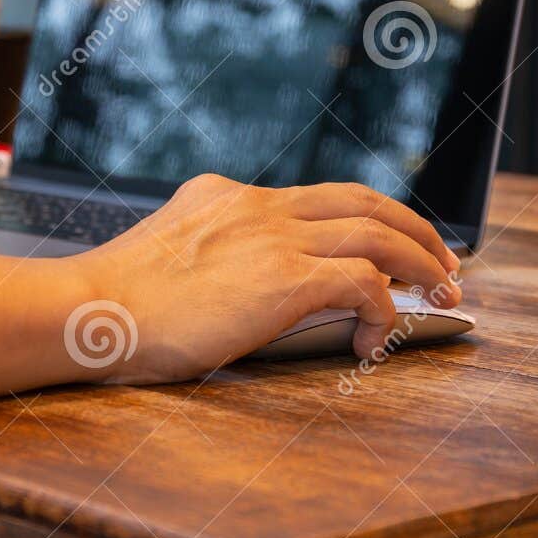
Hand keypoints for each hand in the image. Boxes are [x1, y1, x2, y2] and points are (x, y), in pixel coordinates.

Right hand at [66, 174, 460, 380]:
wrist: (91, 310)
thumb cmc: (113, 306)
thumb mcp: (167, 258)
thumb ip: (208, 256)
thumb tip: (238, 288)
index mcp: (228, 197)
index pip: (317, 196)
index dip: (366, 217)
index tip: (391, 240)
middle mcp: (258, 206)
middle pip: (364, 202)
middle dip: (415, 230)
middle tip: (444, 260)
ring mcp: (274, 237)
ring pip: (378, 235)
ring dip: (423, 263)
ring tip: (446, 292)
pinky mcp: (284, 278)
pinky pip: (364, 284)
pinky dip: (385, 311)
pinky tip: (375, 342)